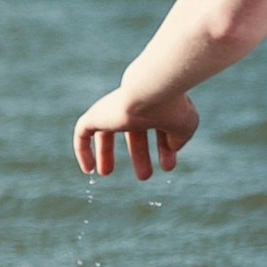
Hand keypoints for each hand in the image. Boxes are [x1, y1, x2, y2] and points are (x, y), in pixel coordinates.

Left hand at [74, 85, 200, 179]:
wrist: (151, 89)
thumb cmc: (172, 106)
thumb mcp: (183, 125)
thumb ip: (179, 137)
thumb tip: (173, 148)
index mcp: (156, 103)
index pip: (158, 128)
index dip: (163, 148)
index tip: (167, 167)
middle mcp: (134, 104)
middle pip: (133, 132)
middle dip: (138, 155)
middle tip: (144, 176)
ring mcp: (113, 109)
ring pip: (106, 132)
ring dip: (106, 153)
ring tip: (106, 173)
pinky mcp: (95, 115)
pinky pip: (83, 133)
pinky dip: (83, 150)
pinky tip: (88, 170)